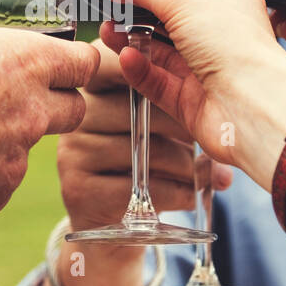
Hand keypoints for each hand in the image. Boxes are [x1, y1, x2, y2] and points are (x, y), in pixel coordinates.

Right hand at [0, 0, 100, 225]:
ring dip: (7, 140)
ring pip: (29, 148)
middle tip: (13, 96)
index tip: (62, 61)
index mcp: (23, 63)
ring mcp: (17, 159)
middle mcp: (32, 112)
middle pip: (74, 108)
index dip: (77, 61)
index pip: (85, 61)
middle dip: (55, 102)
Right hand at [43, 41, 232, 285]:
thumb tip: (210, 70)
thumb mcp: (161, 117)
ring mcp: (74, 151)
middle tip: (210, 142)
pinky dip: (176, 194)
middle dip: (182, 128)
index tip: (180, 83)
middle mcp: (79, 114)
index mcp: (94, 83)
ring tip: (211, 174)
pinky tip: (192, 195)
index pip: (113, 61)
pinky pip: (138, 188)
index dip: (146, 66)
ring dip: (187, 166)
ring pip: (143, 152)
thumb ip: (172, 87)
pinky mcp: (79, 188)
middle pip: (137, 109)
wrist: (122, 223)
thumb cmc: (152, 155)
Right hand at [83, 0, 285, 190]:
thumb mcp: (183, 0)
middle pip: (165, 17)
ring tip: (106, 30)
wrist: (255, 110)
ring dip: (130, 39)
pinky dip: (139, 69)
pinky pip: (157, 81)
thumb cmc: (240, 50)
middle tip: (104, 4)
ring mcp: (203, 69)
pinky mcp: (190, 100)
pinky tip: (126, 57)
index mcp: (229, 0)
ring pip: (157, 50)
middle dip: (133, 12)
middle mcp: (217, 34)